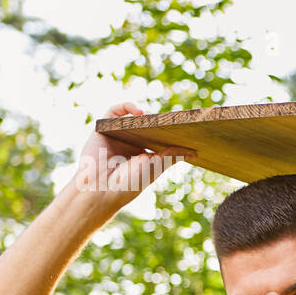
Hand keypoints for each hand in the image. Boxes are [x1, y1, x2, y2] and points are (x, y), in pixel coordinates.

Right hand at [72, 103, 191, 215]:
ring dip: (145, 113)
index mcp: (143, 153)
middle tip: (174, 118)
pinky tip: (140, 111)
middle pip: (145, 123)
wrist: (101, 188)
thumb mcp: (156, 166)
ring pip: (131, 115)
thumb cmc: (129, 182)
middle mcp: (130, 142)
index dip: (168, 129)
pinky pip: (114, 111)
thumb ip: (172, 156)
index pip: (158, 135)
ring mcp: (116, 134)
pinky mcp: (103, 127)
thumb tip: (194, 151)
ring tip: (156, 117)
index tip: (184, 126)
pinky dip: (127, 106)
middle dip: (158, 119)